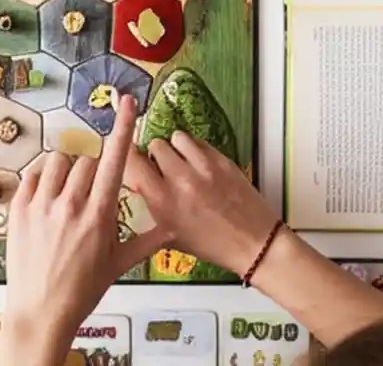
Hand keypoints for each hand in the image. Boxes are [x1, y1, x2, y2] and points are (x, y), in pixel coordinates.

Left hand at [1, 96, 169, 365]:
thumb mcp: (118, 265)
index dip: (123, 127)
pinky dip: (43, 182)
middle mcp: (70, 204)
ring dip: (66, 174)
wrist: (41, 312)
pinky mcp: (19, 208)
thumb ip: (147, 241)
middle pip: (86, 161)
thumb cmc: (82, 290)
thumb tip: (172, 228)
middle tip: (88, 201)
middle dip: (91, 175)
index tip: (126, 102)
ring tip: (66, 200)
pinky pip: (34, 175)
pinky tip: (47, 203)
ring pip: (59, 163)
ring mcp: (42, 205)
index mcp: (99, 215)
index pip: (115, 160)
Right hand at [127, 131, 280, 276]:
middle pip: (155, 145)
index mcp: (163, 201)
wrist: (252, 243)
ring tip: (181, 162)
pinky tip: (199, 164)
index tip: (132, 159)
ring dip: (175, 148)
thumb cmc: (211, 244)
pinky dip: (195, 149)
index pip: (132, 162)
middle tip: (162, 167)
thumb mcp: (169, 234)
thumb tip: (137, 181)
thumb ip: (151, 205)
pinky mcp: (222, 160)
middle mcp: (180, 180)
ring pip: (176, 137)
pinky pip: (199, 142)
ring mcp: (203, 167)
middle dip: (155, 155)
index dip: (130, 158)